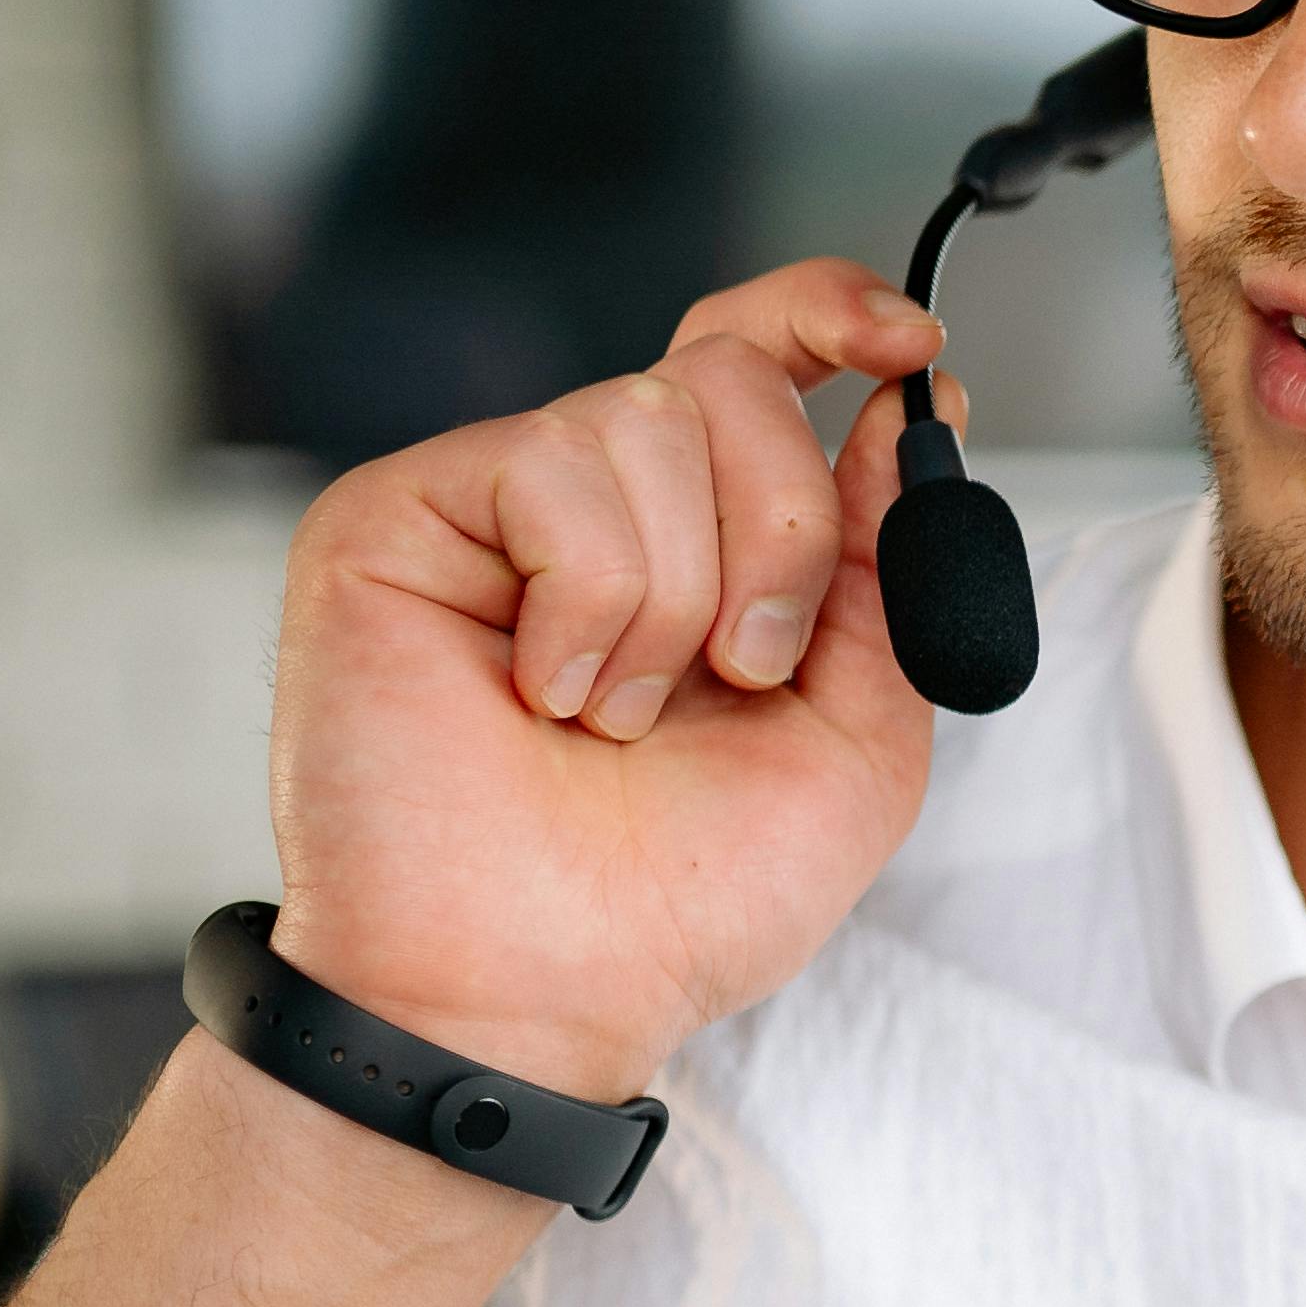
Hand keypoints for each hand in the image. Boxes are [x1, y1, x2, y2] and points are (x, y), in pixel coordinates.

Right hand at [263, 262, 957, 1104]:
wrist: (543, 990)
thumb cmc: (678, 899)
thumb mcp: (859, 737)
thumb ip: (888, 572)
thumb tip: (906, 402)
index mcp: (698, 535)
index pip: (755, 356)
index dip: (830, 316)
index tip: (909, 346)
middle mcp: (594, 499)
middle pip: (726, 375)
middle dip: (782, 530)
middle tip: (744, 672)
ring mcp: (489, 499)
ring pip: (646, 417)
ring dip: (679, 598)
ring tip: (618, 718)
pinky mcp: (397, 514)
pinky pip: (553, 470)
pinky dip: (590, 606)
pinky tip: (544, 694)